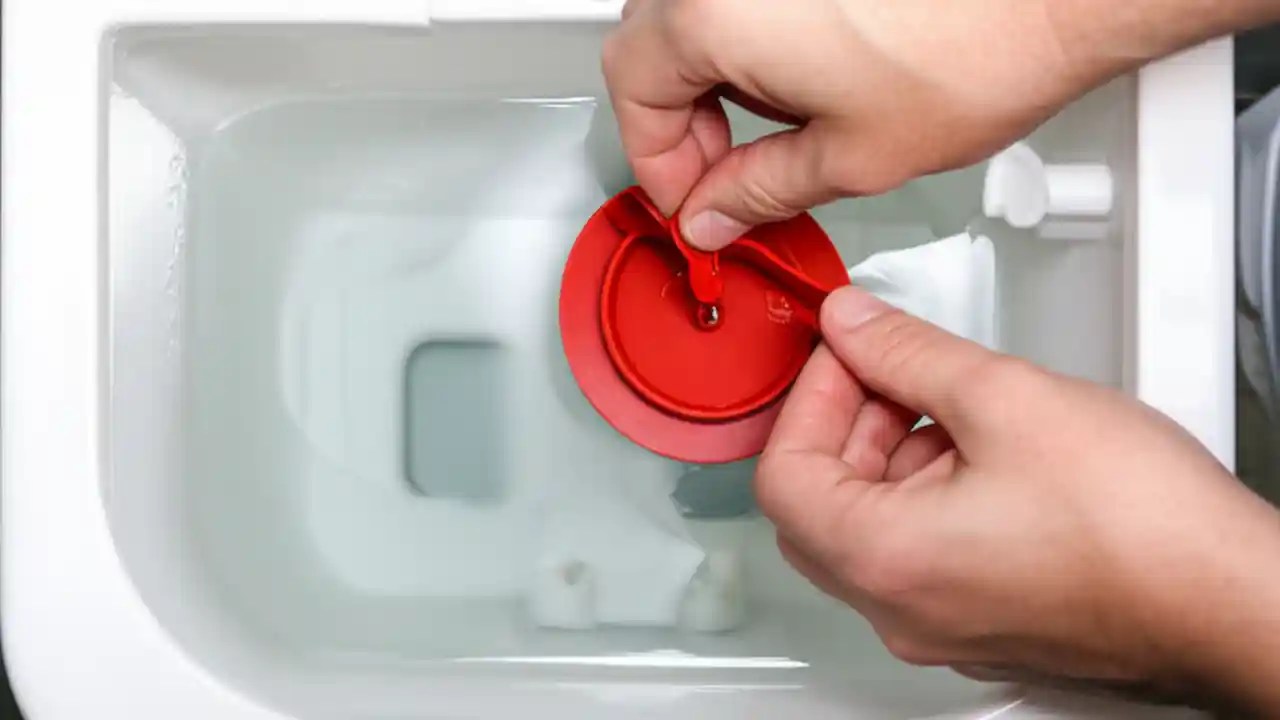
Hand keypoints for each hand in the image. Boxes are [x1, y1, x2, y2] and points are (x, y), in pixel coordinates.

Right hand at [603, 0, 1279, 250]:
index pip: (632, 91)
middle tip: (722, 179)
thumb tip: (712, 217)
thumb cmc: (978, 52)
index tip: (691, 202)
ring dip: (710, 81)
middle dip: (677, 124)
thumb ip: (755, 194)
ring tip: (770, 136)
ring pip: (690, 15)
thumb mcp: (847, 159)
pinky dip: (749, 41)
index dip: (656, 163)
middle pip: (651, 46)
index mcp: (712, 13)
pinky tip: (797, 81)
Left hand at [756, 287, 1279, 712]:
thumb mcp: (1007, 398)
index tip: (846, 351)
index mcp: (885, 560)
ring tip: (955, 402)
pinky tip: (984, 448)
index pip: (785, 474)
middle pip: (819, 504)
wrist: (1236, 601)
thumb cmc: (1144, 528)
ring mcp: (941, 624)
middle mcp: (901, 608)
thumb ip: (907, 352)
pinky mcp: (983, 622)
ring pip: (871, 525)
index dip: (809, 396)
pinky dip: (929, 490)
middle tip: (891, 367)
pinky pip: (919, 551)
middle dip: (848, 421)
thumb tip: (853, 325)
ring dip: (892, 451)